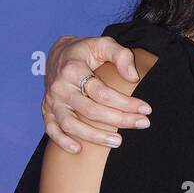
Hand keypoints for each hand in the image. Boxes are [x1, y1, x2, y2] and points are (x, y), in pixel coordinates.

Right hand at [41, 35, 150, 153]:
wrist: (58, 54)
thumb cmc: (86, 50)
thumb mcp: (104, 43)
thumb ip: (121, 55)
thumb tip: (133, 78)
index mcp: (73, 70)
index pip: (102, 92)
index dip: (125, 102)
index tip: (146, 109)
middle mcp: (60, 87)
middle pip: (90, 110)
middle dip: (119, 120)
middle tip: (143, 124)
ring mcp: (52, 101)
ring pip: (71, 124)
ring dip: (94, 136)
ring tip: (118, 142)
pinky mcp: (47, 110)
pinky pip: (51, 129)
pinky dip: (62, 141)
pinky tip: (78, 149)